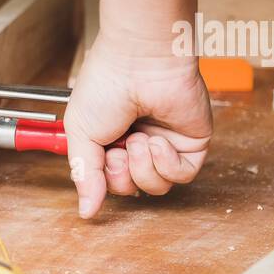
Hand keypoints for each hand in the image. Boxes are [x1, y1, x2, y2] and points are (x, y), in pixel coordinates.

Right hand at [63, 27, 212, 217]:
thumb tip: (87, 212)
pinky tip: (159, 141)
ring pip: (158, 186)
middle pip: (133, 188)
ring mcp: (166, 144)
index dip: (106, 179)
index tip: (103, 159)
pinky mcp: (192, 142)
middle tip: (120, 148)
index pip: (110, 181)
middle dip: (123, 174)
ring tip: (139, 139)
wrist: (139, 61)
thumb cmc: (106, 85)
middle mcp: (138, 143)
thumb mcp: (81, 134)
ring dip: (144, 167)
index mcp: (110, 140)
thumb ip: (85, 176)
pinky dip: (168, 164)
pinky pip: (183, 175)